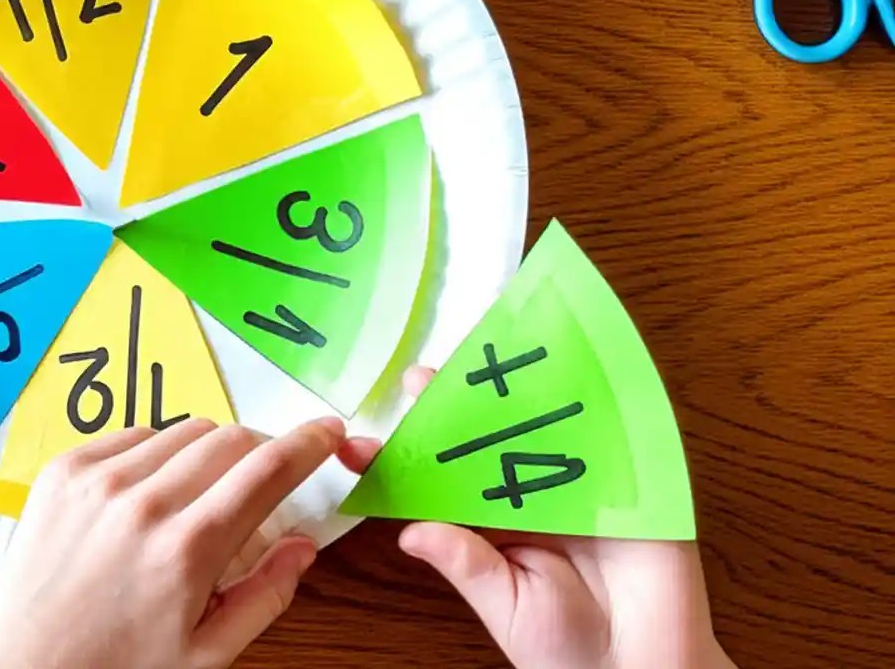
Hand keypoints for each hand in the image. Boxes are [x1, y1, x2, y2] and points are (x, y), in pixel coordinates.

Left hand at [0, 417, 345, 668]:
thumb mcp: (206, 655)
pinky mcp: (67, 470)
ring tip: (197, 498)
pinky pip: (136, 433)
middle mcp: (144, 504)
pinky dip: (157, 453)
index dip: (309, 443)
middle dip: (262, 451)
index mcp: (188, 550)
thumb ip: (265, 596)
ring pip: (186, 429)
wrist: (22, 664)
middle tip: (263, 480)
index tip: (328, 432)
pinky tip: (151, 494)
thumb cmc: (114, 667)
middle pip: (233, 438)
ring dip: (209, 453)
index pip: (269, 469)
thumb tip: (303, 546)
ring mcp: (100, 480)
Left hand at [338, 367, 736, 668]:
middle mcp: (527, 497)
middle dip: (448, 409)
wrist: (646, 667)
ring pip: (534, 428)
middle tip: (416, 379)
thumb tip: (408, 534)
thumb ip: (466, 564)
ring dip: (506, 396)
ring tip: (474, 366)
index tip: (357, 448)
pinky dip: (581, 406)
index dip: (404, 462)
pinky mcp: (625, 480)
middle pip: (482, 443)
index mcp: (491, 526)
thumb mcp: (506, 604)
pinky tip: (555, 377)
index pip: (439, 485)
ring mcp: (574, 484)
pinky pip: (600, 436)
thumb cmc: (568, 648)